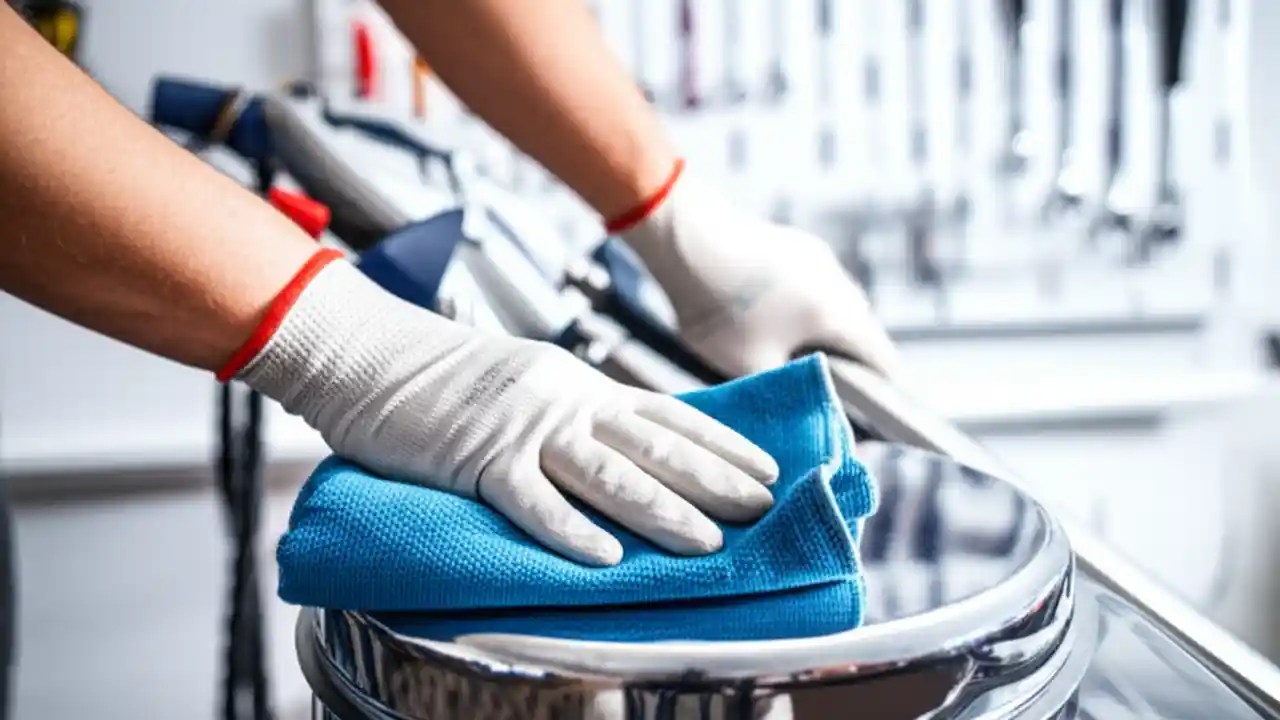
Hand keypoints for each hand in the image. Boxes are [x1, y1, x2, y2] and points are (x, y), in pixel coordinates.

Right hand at [231, 254, 777, 565]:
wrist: (373, 356)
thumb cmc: (450, 380)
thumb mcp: (531, 384)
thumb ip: (578, 414)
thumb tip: (632, 447)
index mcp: (579, 386)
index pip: (666, 415)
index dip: (720, 443)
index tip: (766, 468)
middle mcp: (564, 402)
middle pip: (651, 444)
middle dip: (711, 479)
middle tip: (763, 508)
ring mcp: (522, 430)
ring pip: (604, 473)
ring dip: (660, 509)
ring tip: (707, 541)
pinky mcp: (475, 458)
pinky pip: (529, 499)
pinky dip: (568, 530)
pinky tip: (606, 558)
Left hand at [619, 171, 899, 377]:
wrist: (684, 236)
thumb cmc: (719, 309)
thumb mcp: (752, 368)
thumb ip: (788, 390)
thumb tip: (806, 405)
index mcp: (839, 314)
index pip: (883, 363)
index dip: (886, 398)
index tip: (881, 425)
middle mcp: (838, 282)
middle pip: (860, 334)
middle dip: (851, 367)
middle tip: (834, 398)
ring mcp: (816, 257)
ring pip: (834, 307)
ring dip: (825, 336)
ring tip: (801, 366)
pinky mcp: (791, 245)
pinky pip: (811, 287)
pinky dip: (805, 312)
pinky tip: (775, 326)